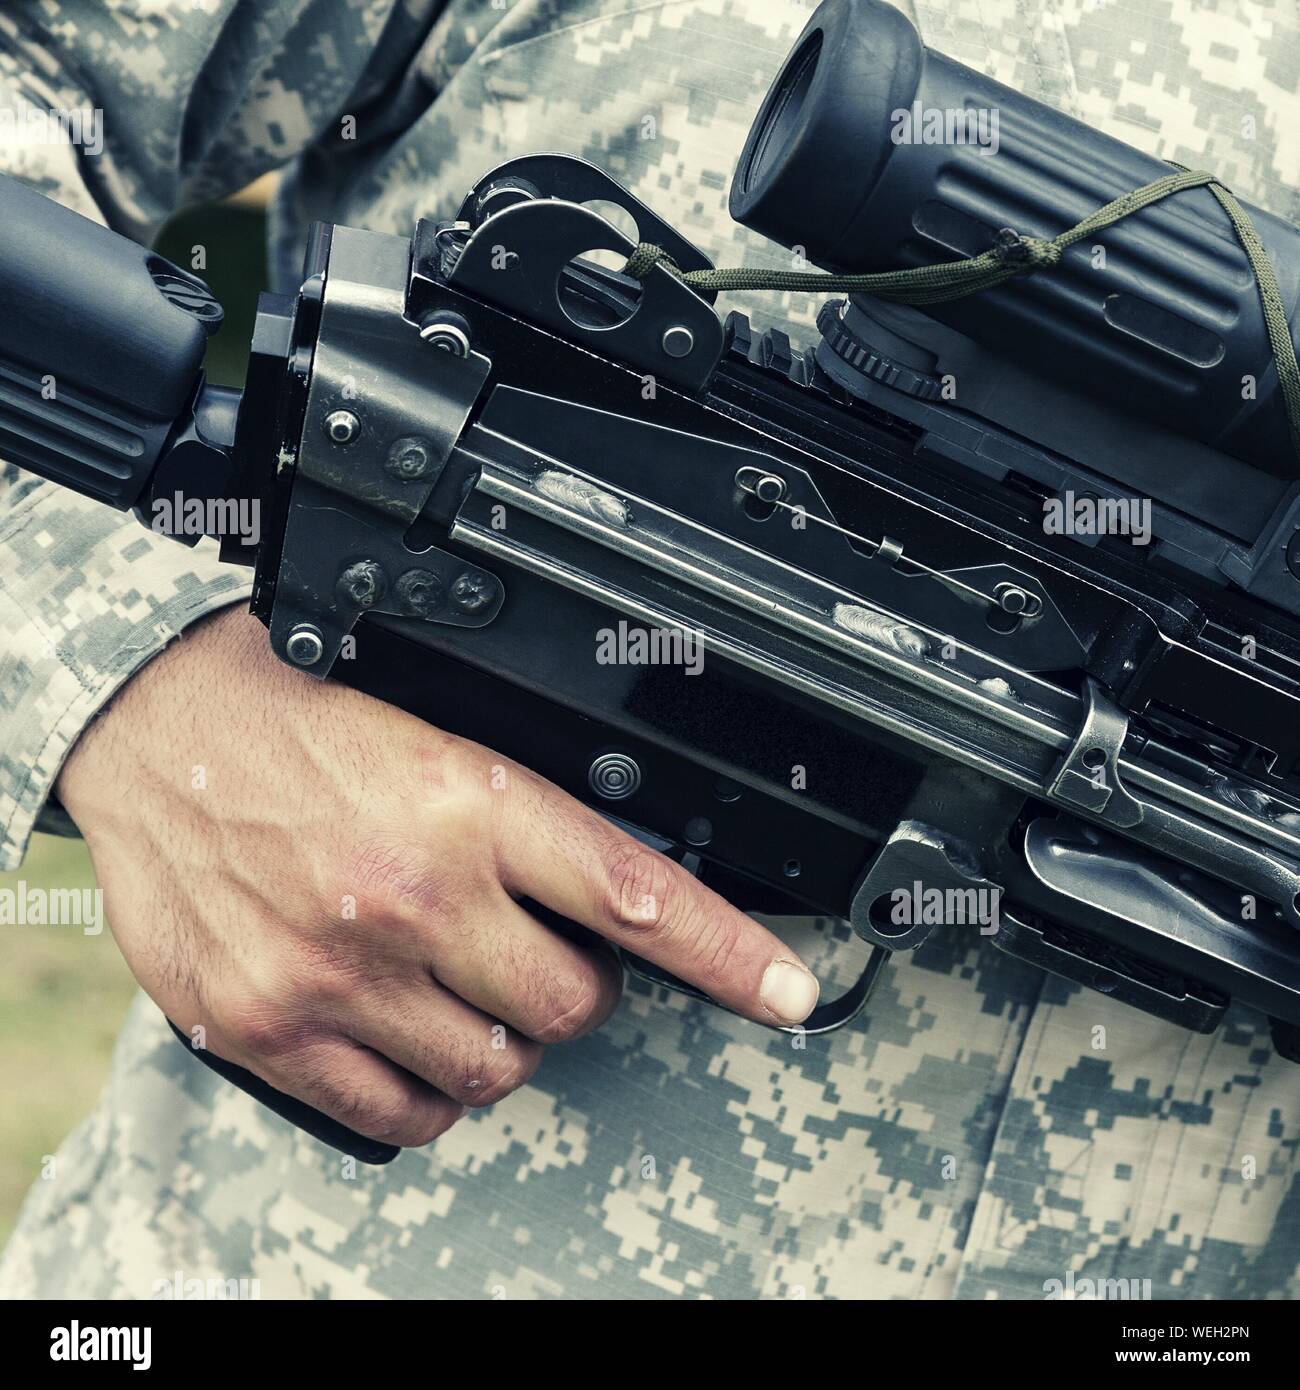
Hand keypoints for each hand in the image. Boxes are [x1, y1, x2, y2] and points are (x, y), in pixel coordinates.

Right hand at [57, 606, 818, 1147]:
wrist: (155, 731)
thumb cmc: (295, 715)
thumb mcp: (432, 732)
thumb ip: (516, 815)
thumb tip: (605, 885)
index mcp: (466, 801)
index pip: (633, 894)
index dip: (729, 954)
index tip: (789, 993)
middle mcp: (411, 895)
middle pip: (572, 1004)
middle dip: (576, 988)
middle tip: (543, 952)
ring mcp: (339, 972)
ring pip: (496, 1068)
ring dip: (503, 1038)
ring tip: (467, 988)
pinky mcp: (273, 1027)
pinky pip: (402, 1112)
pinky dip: (431, 1090)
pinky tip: (415, 1039)